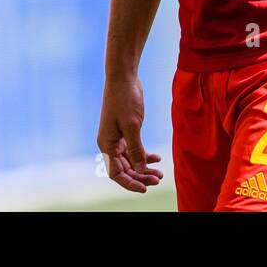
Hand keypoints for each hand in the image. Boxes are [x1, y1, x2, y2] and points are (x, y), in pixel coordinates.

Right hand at [96, 72, 163, 192]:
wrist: (123, 77)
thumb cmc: (125, 100)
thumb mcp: (133, 126)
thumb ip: (136, 149)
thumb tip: (140, 171)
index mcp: (107, 144)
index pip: (116, 173)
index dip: (130, 183)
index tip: (145, 188)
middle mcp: (110, 144)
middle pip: (124, 169)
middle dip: (140, 176)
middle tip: (158, 179)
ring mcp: (117, 137)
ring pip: (130, 160)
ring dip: (144, 168)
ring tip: (160, 174)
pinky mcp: (125, 130)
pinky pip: (134, 149)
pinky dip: (145, 155)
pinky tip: (157, 158)